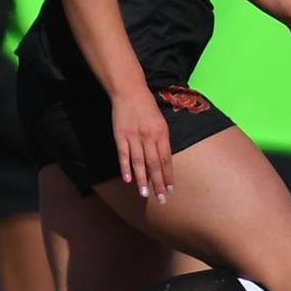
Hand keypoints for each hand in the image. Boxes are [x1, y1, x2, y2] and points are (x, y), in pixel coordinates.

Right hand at [112, 86, 172, 202]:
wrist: (130, 92)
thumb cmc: (147, 108)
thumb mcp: (161, 122)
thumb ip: (162, 141)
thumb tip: (164, 161)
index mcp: (162, 134)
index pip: (166, 159)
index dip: (168, 175)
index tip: (170, 188)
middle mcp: (149, 137)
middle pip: (154, 164)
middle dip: (158, 183)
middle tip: (161, 198)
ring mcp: (134, 137)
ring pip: (139, 163)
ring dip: (143, 180)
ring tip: (145, 194)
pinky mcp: (120, 136)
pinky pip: (124, 155)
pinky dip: (126, 168)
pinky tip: (128, 180)